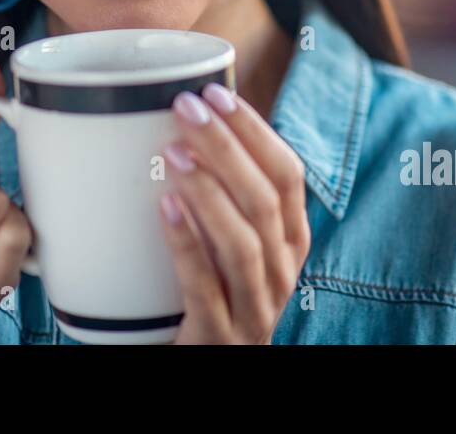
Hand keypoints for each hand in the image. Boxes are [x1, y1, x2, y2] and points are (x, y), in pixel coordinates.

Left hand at [157, 83, 310, 343]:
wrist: (200, 362)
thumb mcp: (230, 241)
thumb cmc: (210, 290)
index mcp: (290, 241)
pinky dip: (187, 242)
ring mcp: (254, 309)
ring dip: (209, 189)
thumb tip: (188, 123)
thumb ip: (221, 194)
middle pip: (265, 200)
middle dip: (227, 146)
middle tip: (185, 108)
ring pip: (244, 242)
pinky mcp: (220, 337)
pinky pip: (205, 286)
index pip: (288, 175)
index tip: (216, 92)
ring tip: (173, 151)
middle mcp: (282, 273)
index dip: (255, 130)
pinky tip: (165, 207)